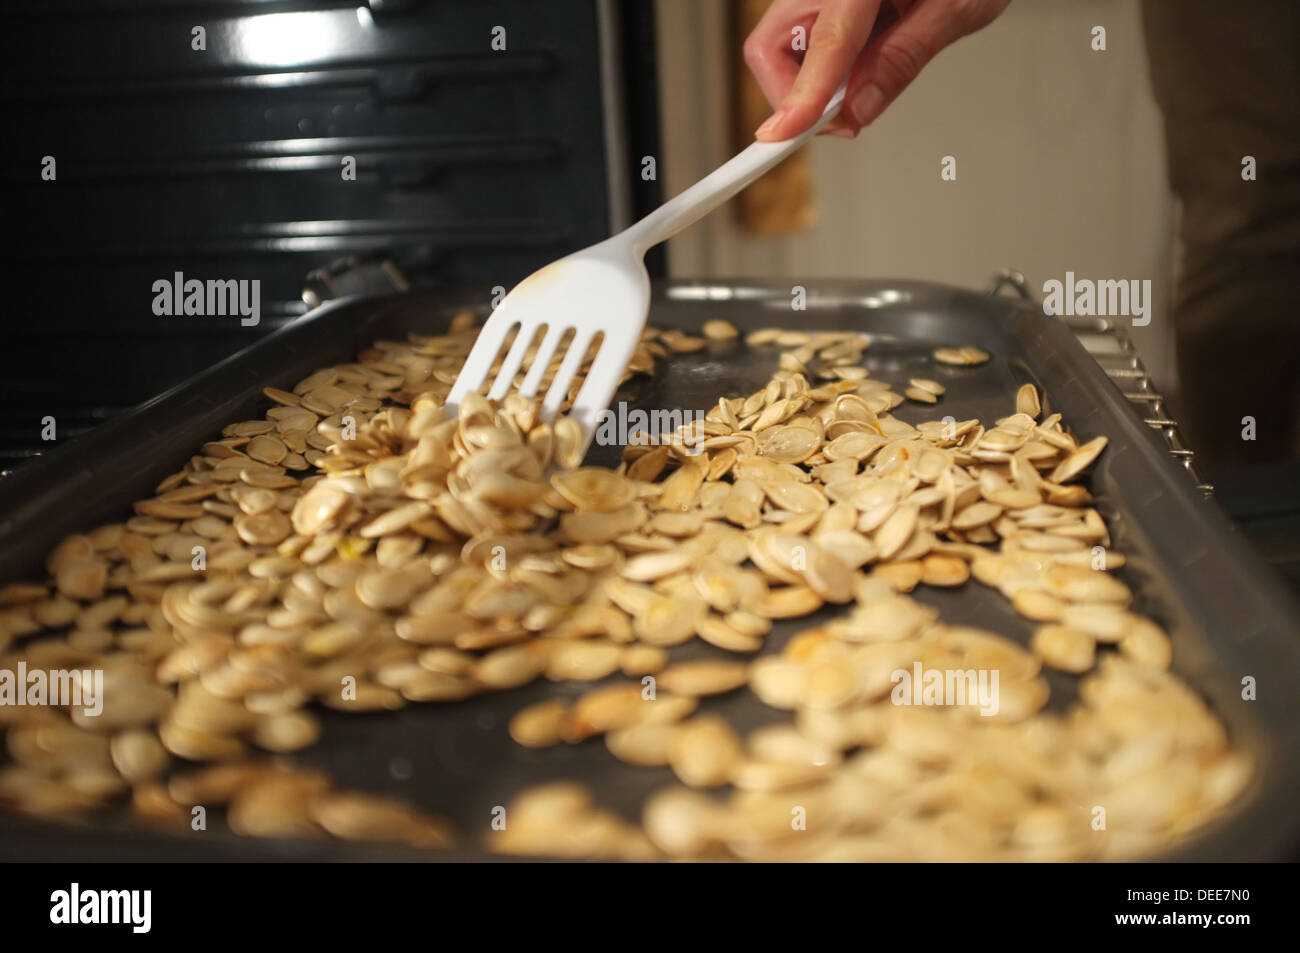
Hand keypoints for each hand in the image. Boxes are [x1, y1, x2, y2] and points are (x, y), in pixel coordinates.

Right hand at [745, 0, 1009, 140]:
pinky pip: (798, 43)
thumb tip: (860, 108)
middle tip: (840, 117)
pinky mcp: (817, 2)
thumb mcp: (956, 7)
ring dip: (808, 84)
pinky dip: (818, 69)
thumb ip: (903, 57)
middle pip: (770, 45)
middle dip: (794, 95)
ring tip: (861, 84)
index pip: (825, 41)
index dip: (804, 95)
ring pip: (777, 49)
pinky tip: (856, 65)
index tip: (785, 135)